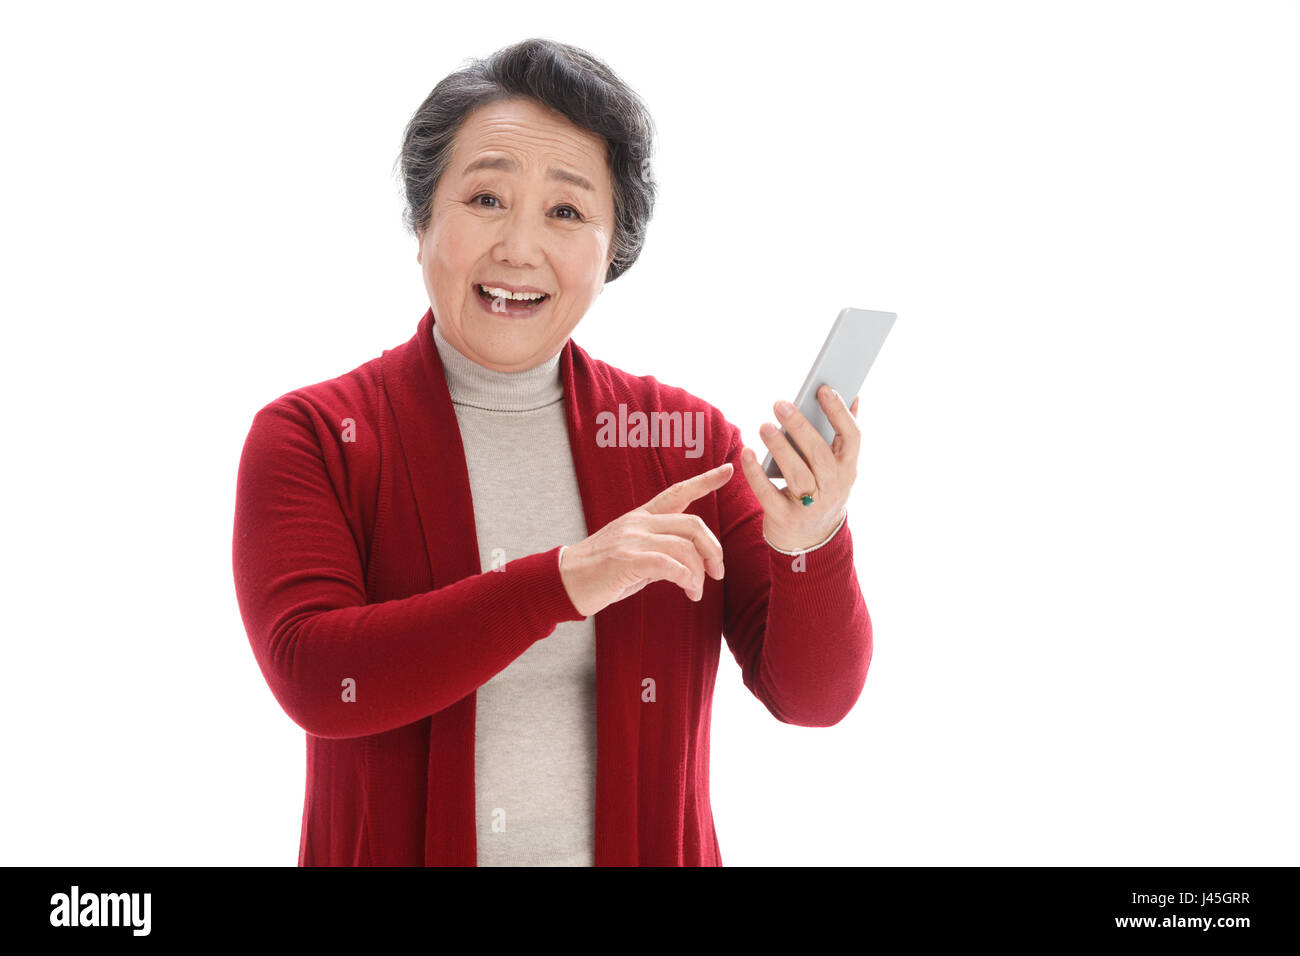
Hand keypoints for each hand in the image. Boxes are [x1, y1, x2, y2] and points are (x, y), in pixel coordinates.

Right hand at [558, 463, 732, 617]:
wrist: (564, 581)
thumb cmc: (599, 572)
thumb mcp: (633, 556)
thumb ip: (659, 553)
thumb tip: (686, 564)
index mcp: (641, 517)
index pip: (678, 492)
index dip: (705, 481)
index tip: (729, 470)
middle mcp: (639, 523)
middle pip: (693, 524)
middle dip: (713, 549)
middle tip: (718, 573)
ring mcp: (632, 540)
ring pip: (685, 547)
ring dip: (699, 572)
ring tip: (696, 591)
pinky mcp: (627, 560)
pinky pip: (670, 565)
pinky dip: (686, 579)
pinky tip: (687, 591)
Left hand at [739, 386, 860, 551]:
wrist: (811, 540)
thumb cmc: (822, 489)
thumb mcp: (838, 466)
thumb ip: (843, 434)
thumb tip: (854, 395)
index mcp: (848, 468)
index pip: (851, 437)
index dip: (839, 412)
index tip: (823, 388)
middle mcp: (834, 487)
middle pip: (819, 454)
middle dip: (800, 427)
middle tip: (780, 404)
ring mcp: (811, 505)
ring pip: (797, 474)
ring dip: (779, 448)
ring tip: (764, 426)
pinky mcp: (786, 518)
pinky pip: (768, 493)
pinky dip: (755, 473)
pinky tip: (746, 452)